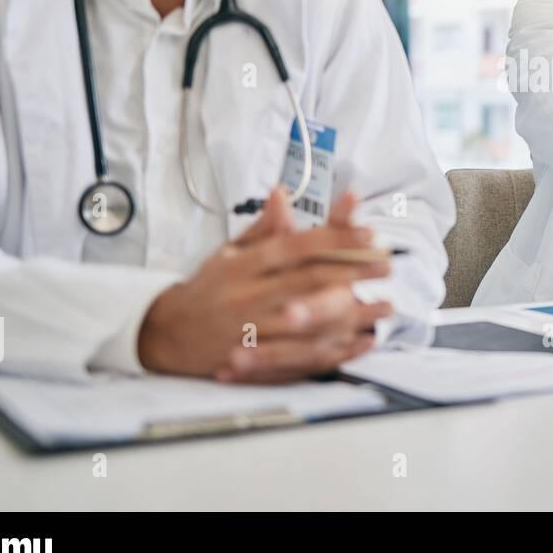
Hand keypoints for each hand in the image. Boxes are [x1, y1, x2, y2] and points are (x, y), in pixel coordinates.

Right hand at [137, 187, 392, 382]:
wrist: (165, 334)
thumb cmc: (207, 288)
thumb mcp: (229, 251)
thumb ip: (263, 227)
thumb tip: (283, 192)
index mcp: (245, 264)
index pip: (296, 247)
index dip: (334, 240)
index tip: (369, 234)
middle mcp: (249, 295)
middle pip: (308, 280)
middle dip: (353, 271)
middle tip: (387, 263)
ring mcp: (252, 330)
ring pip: (310, 320)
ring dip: (352, 313)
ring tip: (385, 304)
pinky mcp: (255, 360)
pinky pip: (301, 355)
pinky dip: (334, 350)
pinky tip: (362, 342)